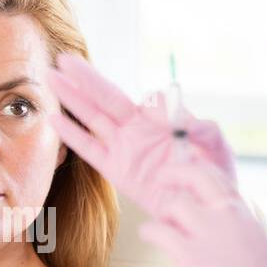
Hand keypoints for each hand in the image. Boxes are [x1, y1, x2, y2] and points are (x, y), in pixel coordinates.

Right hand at [43, 53, 237, 213]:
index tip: (123, 90)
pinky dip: (73, 136)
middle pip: (105, 98)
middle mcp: (137, 129)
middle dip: (83, 79)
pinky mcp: (118, 171)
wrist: (207, 206)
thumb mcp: (215, 144)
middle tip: (61, 59)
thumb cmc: (215, 173)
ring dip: (72, 99)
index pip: (138, 97)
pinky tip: (55, 120)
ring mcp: (125, 149)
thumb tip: (179, 115)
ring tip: (51, 80)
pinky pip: (91, 151)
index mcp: (159, 118)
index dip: (125, 90)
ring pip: (93, 119)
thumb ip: (201, 126)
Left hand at [136, 157, 266, 266]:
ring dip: (162, 214)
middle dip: (173, 173)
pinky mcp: (190, 256)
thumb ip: (233, 230)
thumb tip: (213, 226)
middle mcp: (229, 216)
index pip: (217, 175)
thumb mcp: (252, 248)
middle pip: (195, 174)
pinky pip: (157, 229)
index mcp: (245, 215)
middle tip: (161, 180)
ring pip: (174, 203)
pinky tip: (151, 238)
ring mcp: (210, 234)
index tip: (183, 169)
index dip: (195, 167)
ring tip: (162, 228)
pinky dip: (149, 232)